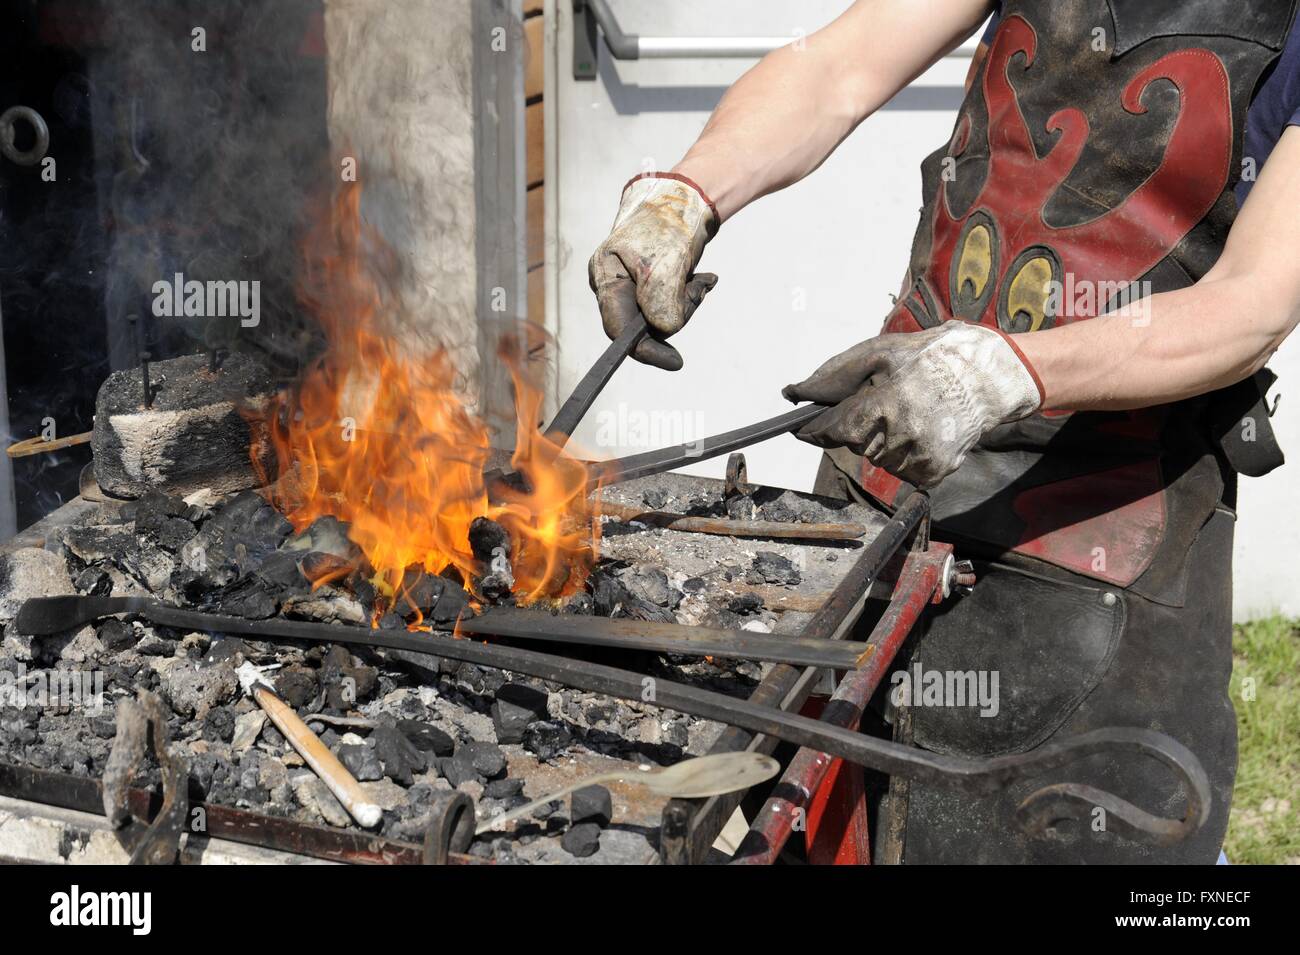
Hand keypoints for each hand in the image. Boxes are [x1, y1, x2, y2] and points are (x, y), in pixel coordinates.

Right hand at [588, 174, 718, 369]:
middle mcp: (614, 281)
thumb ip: (662, 304)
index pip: (617, 328)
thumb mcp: (666, 266)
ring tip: (701, 279)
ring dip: (686, 301)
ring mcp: (632, 282)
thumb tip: (665, 331)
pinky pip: (671, 303)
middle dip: (675, 314)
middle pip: (642, 325)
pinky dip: (690, 294)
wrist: (689, 194)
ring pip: (660, 316)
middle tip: (696, 290)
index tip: (675, 362)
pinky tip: (703, 278)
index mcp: (605, 275)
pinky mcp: (652, 281)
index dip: (645, 350)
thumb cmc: (671, 222)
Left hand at [783, 321, 1043, 487]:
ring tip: (908, 412)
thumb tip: (794, 394)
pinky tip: (920, 429)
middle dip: (858, 426)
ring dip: (881, 440)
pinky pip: (900, 469)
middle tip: (881, 402)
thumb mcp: (880, 353)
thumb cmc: (931, 359)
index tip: (805, 428)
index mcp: (887, 405)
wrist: (988, 377)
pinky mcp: (934, 472)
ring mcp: (921, 458)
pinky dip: (901, 453)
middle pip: (855, 445)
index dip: (817, 430)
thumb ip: (833, 376)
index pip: (835, 431)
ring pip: (877, 459)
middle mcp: (903, 437)